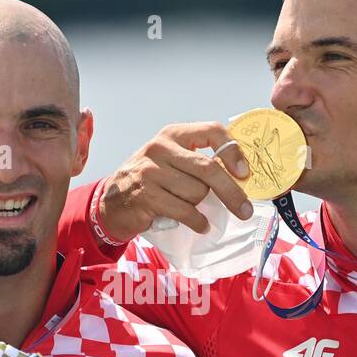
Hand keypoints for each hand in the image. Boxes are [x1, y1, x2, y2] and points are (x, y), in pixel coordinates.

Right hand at [96, 122, 253, 240]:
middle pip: (208, 169)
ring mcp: (151, 171)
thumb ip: (198, 161)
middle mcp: (161, 148)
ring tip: (191, 208)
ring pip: (197, 193)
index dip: (232, 151)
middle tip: (245, 211)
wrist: (112, 202)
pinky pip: (185, 211)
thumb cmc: (150, 181)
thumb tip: (240, 177)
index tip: (244, 173)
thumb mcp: (171, 160)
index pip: (211, 131)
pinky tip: (199, 224)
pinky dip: (197, 222)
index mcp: (173, 134)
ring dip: (201, 206)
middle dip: (231, 192)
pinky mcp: (146, 195)